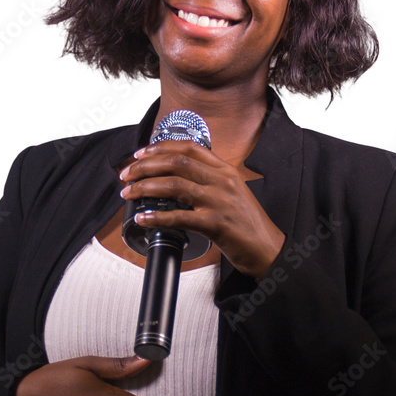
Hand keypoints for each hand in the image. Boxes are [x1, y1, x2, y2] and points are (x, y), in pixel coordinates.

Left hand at [119, 140, 285, 277]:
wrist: (267, 248)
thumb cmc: (247, 223)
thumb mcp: (232, 192)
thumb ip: (209, 180)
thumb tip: (174, 177)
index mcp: (225, 170)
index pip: (189, 147)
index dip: (160, 147)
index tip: (141, 153)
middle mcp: (222, 181)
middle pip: (176, 163)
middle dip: (145, 166)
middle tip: (128, 174)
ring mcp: (219, 201)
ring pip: (173, 185)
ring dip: (145, 187)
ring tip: (129, 192)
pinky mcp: (215, 224)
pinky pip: (179, 217)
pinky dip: (156, 217)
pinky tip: (143, 218)